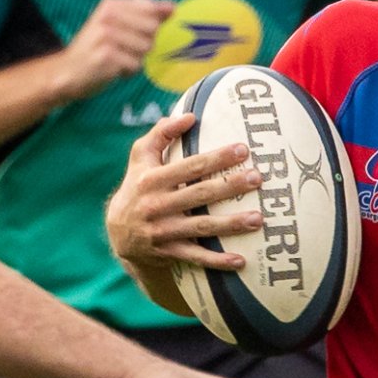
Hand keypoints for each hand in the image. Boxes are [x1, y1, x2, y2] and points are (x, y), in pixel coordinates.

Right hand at [55, 0, 176, 100]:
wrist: (68, 71)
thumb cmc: (97, 47)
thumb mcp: (118, 23)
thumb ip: (146, 13)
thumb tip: (173, 6)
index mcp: (111, 4)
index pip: (150, 8)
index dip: (151, 24)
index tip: (134, 33)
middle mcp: (107, 16)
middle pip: (152, 29)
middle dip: (143, 43)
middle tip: (122, 48)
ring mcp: (106, 35)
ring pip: (146, 48)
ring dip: (135, 58)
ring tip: (116, 58)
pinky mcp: (106, 56)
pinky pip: (136, 65)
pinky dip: (128, 71)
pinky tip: (112, 69)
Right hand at [107, 112, 263, 274]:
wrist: (119, 233)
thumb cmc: (138, 185)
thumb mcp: (141, 158)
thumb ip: (162, 133)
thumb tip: (190, 115)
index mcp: (152, 179)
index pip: (190, 166)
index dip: (216, 158)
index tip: (243, 149)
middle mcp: (156, 205)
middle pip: (200, 194)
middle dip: (230, 186)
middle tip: (258, 179)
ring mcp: (163, 231)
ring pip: (201, 227)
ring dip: (231, 225)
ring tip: (258, 219)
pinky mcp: (168, 252)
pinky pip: (195, 257)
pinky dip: (217, 261)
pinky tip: (240, 261)